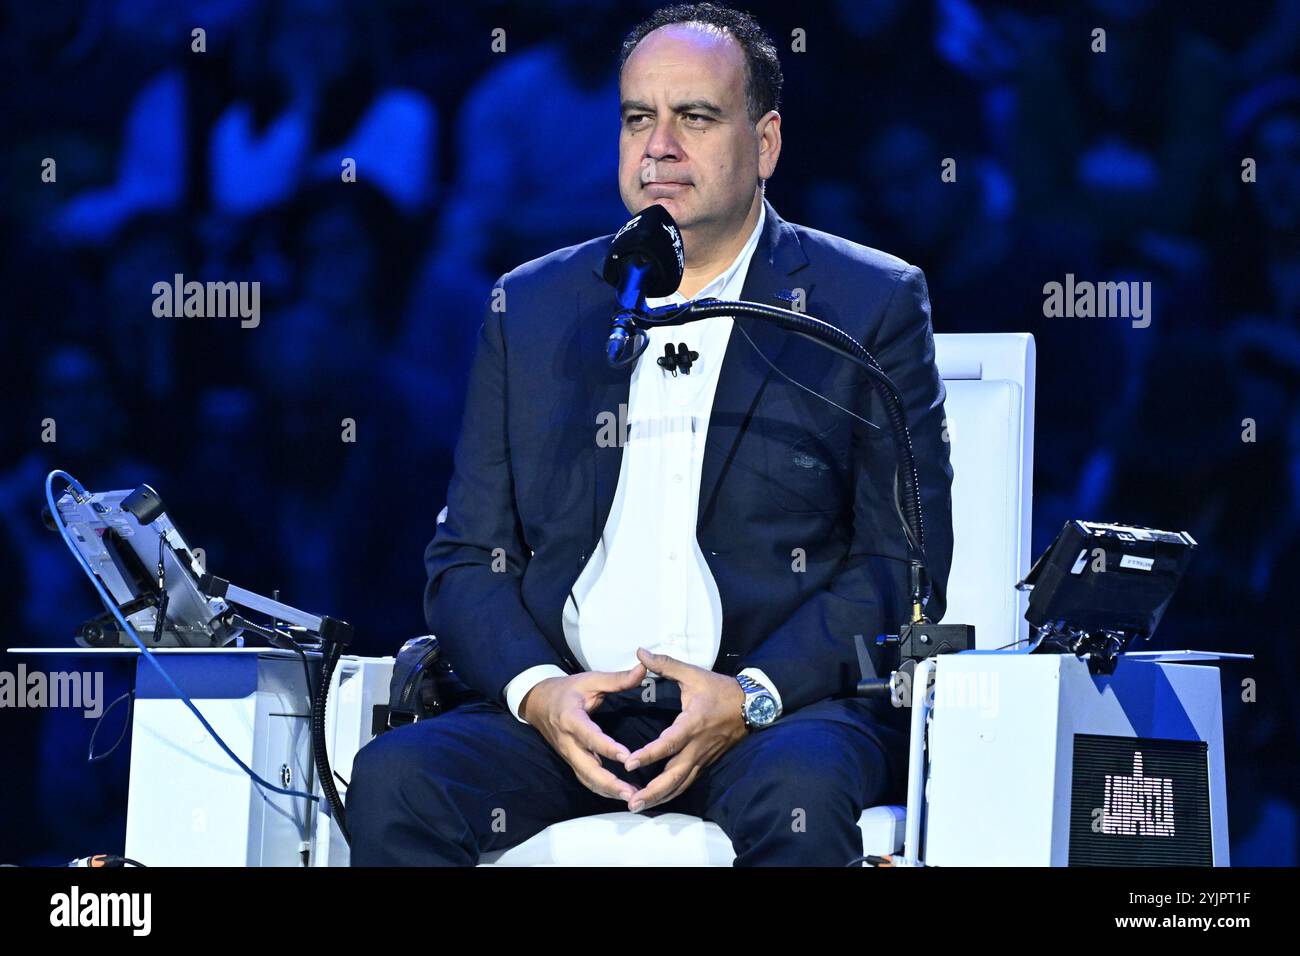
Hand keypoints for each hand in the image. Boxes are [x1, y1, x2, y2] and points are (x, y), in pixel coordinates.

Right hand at [520, 663, 646, 802]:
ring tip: (633, 796)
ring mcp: (568, 754)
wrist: (538, 702)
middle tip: (632, 792)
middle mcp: (568, 741)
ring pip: (586, 778)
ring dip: (608, 790)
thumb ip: (617, 679)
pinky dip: (602, 789)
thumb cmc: (566, 690)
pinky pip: (586, 779)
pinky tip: (621, 793)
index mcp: (571, 719)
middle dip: (609, 783)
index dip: (607, 748)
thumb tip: (643, 670)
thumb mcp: (590, 680)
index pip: (590, 737)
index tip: (627, 757)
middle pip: (587, 768)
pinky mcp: (571, 761)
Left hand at [622, 647, 747, 812]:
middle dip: (653, 791)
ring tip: (639, 806)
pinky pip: (689, 781)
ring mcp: (703, 756)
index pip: (668, 744)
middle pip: (674, 775)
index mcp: (692, 723)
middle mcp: (697, 745)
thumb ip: (665, 664)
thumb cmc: (720, 689)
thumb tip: (640, 652)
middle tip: (632, 802)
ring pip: (681, 783)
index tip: (630, 763)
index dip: (649, 755)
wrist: (752, 704)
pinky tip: (658, 799)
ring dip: (660, 797)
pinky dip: (673, 792)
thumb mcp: (693, 673)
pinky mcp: (706, 761)